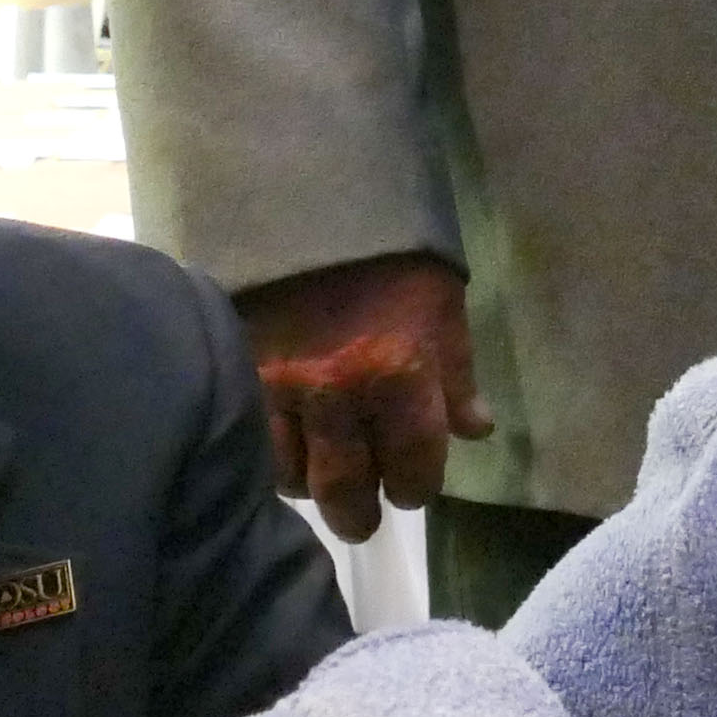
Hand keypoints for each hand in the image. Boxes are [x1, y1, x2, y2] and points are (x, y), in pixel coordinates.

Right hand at [240, 253, 489, 535]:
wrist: (307, 198)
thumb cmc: (389, 252)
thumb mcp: (441, 303)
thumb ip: (456, 373)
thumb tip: (475, 430)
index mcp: (399, 372)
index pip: (414, 466)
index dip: (416, 485)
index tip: (411, 486)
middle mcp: (338, 392)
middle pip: (348, 488)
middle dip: (361, 514)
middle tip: (364, 518)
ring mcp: (281, 388)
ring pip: (294, 475)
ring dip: (313, 486)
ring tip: (323, 480)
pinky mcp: (240, 376)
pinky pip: (255, 445)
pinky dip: (273, 458)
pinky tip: (285, 451)